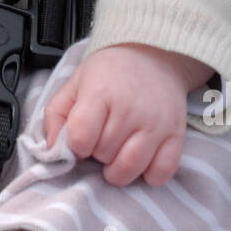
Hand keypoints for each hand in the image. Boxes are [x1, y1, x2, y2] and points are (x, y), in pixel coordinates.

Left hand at [42, 43, 199, 186]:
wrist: (154, 56)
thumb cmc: (109, 73)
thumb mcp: (75, 83)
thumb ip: (56, 115)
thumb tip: (53, 150)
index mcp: (101, 93)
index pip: (81, 137)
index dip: (76, 145)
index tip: (81, 138)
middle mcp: (130, 109)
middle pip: (103, 154)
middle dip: (97, 152)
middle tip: (102, 136)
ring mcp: (156, 124)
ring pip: (129, 169)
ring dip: (117, 168)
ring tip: (117, 151)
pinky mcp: (176, 135)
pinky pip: (161, 174)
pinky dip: (149, 175)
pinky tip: (141, 159)